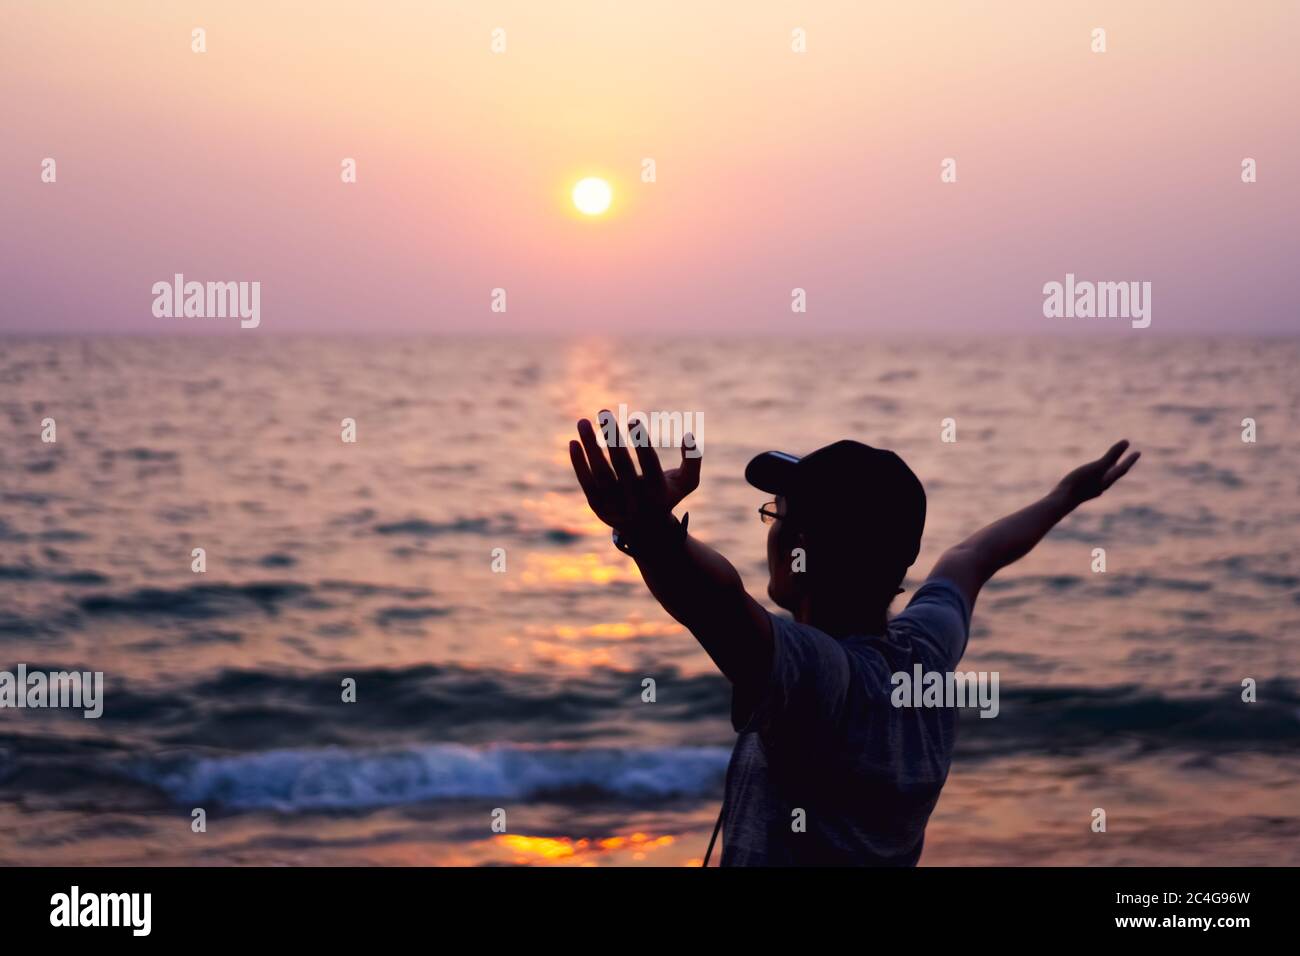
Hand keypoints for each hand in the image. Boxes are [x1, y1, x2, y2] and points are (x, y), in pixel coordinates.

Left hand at [568, 410, 700, 531]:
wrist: (646, 533)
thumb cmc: (665, 496)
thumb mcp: (686, 483)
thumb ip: (693, 460)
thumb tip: (687, 435)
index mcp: (659, 494)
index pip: (650, 465)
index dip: (642, 442)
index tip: (633, 418)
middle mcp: (637, 502)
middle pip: (622, 467)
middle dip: (612, 438)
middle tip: (604, 412)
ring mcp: (616, 507)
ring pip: (601, 475)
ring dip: (591, 447)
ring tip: (583, 421)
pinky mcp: (599, 509)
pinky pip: (587, 484)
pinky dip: (579, 464)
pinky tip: (573, 443)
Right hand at [1054, 439, 1140, 506]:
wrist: (1062, 501)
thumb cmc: (1081, 483)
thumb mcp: (1098, 466)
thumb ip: (1112, 455)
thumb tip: (1127, 441)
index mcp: (1107, 480)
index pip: (1122, 468)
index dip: (1130, 459)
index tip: (1138, 452)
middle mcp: (1101, 486)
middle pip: (1115, 474)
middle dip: (1122, 465)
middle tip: (1129, 458)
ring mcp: (1091, 489)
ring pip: (1103, 478)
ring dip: (1109, 471)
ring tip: (1111, 466)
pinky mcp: (1080, 491)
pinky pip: (1092, 481)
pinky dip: (1096, 475)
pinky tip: (1090, 477)